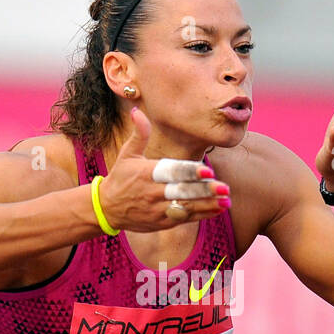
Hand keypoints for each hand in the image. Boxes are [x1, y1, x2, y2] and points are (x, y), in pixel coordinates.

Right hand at [97, 107, 230, 231]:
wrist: (106, 208)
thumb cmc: (120, 177)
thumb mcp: (127, 154)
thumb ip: (139, 134)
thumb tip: (137, 110)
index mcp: (146, 173)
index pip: (171, 172)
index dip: (189, 172)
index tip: (207, 170)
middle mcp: (152, 192)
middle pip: (181, 192)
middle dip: (204, 191)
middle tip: (224, 188)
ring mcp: (158, 209)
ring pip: (185, 208)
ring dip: (207, 205)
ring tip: (226, 201)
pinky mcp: (162, 222)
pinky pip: (184, 218)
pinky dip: (202, 214)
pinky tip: (218, 209)